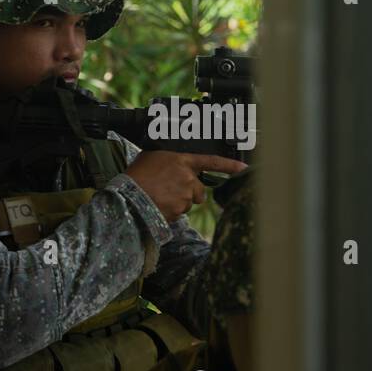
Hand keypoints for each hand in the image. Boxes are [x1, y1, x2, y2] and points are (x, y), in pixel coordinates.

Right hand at [125, 152, 248, 221]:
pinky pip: (179, 214)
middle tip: (168, 190)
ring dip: (178, 202)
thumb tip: (177, 163)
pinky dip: (170, 212)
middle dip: (189, 193)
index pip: (212, 161)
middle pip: (199, 190)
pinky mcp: (180, 211)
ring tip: (159, 197)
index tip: (244, 169)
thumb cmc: (136, 176)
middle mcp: (188, 177)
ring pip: (188, 203)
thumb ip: (171, 159)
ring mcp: (185, 195)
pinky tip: (157, 206)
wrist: (127, 196)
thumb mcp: (152, 156)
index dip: (230, 166)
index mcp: (182, 160)